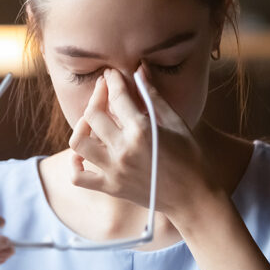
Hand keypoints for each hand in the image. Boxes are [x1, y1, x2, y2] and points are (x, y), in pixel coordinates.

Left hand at [68, 65, 211, 219]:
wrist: (194, 198)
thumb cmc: (190, 157)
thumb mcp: (176, 122)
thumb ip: (154, 97)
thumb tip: (140, 71)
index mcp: (142, 131)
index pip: (118, 97)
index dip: (112, 81)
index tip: (110, 74)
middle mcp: (123, 150)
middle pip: (92, 115)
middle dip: (96, 97)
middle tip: (103, 92)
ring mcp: (114, 170)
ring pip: (78, 143)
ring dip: (81, 127)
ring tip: (90, 122)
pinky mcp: (110, 188)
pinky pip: (78, 178)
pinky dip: (75, 164)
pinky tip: (81, 155)